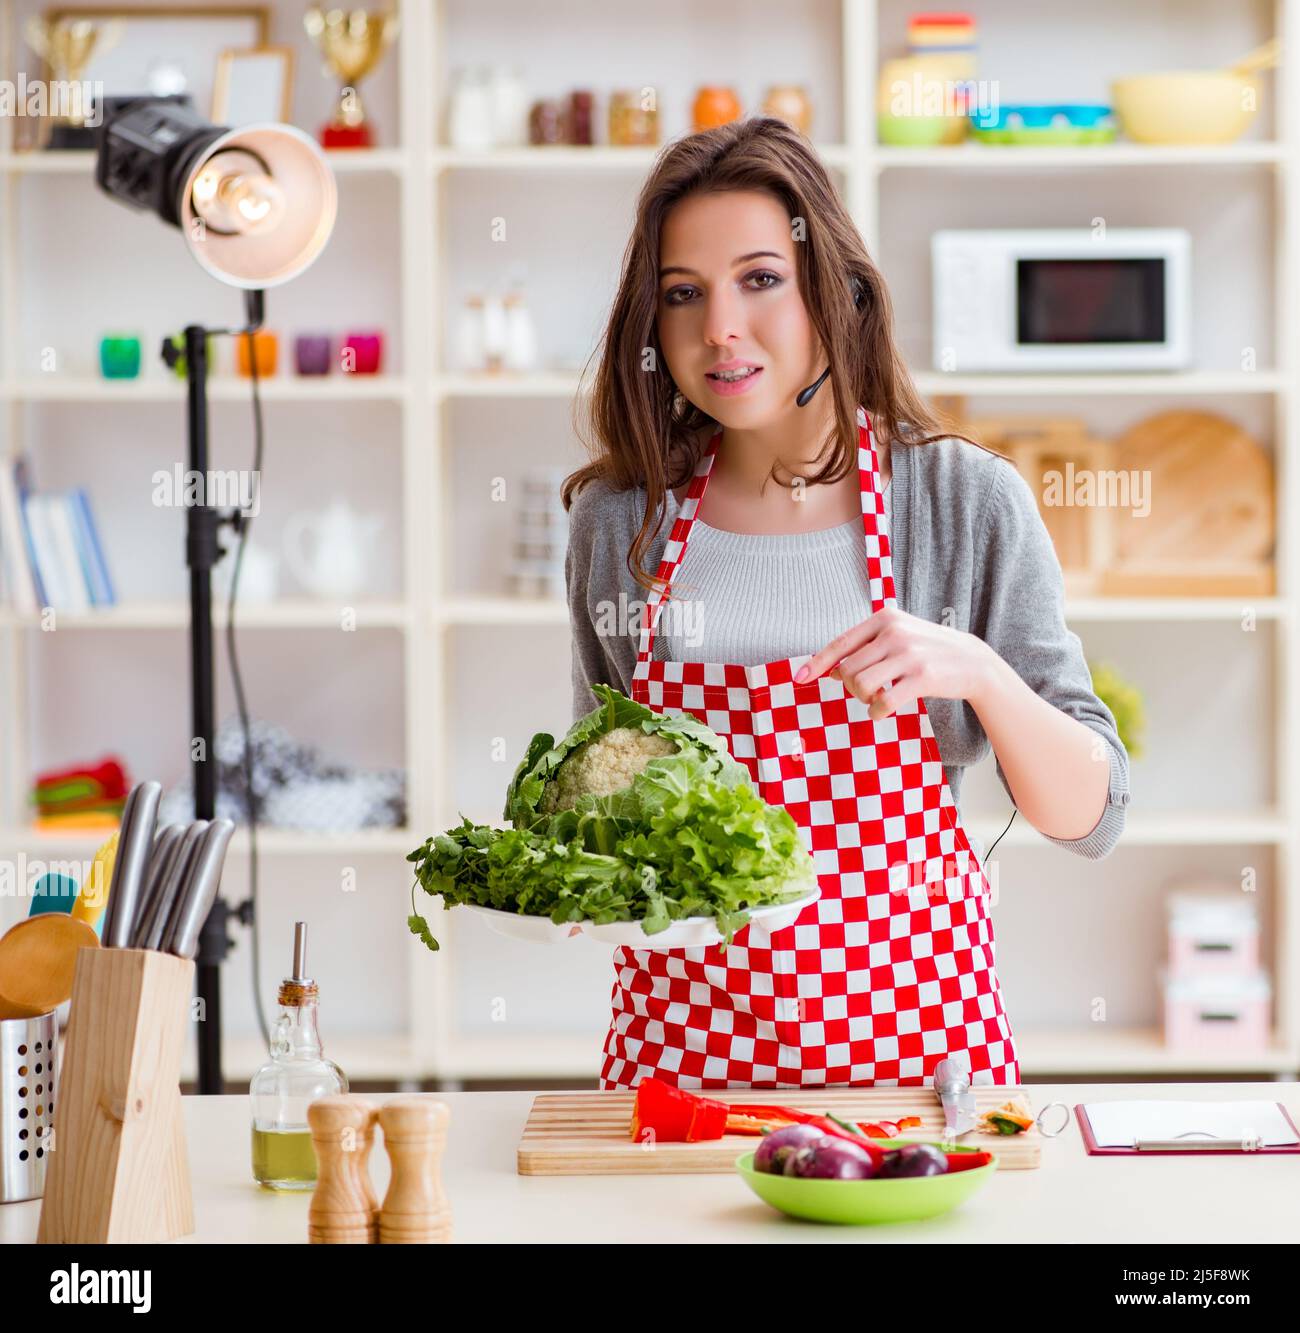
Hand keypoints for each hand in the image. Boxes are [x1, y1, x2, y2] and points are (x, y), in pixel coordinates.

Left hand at [794, 606, 994, 720]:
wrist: (973, 661)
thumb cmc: (928, 650)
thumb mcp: (897, 637)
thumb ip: (865, 648)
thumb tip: (828, 669)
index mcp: (884, 618)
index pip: (841, 644)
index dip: (817, 663)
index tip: (799, 679)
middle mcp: (894, 633)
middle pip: (847, 670)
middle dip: (850, 687)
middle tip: (868, 690)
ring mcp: (909, 654)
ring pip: (860, 686)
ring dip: (863, 700)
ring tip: (878, 698)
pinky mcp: (922, 678)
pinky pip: (882, 702)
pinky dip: (877, 712)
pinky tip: (885, 710)